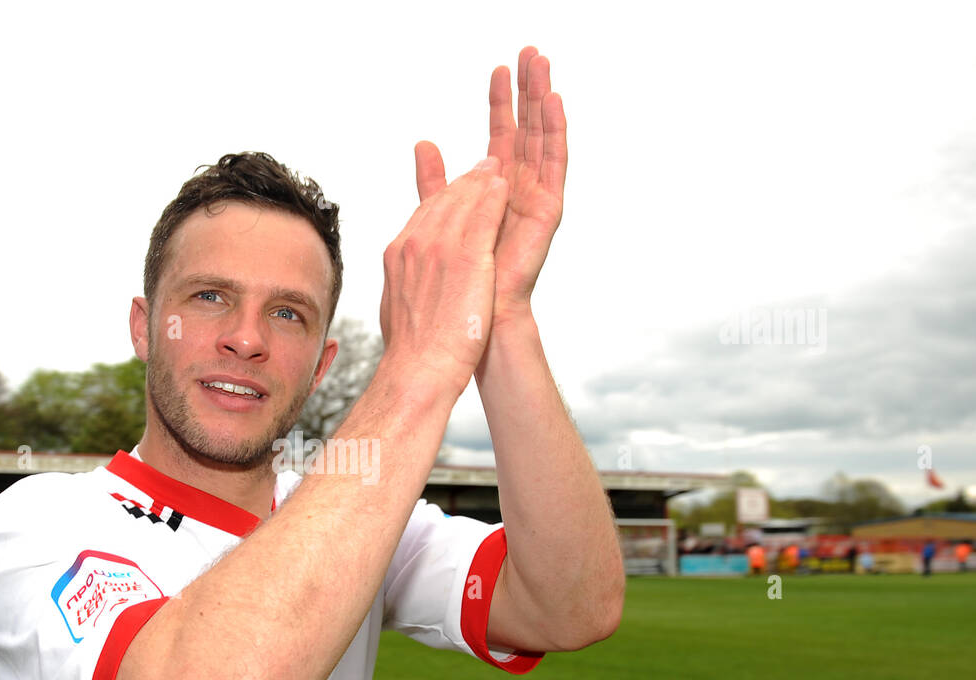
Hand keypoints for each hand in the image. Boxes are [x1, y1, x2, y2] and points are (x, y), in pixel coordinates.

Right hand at [378, 157, 508, 394]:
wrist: (418, 369)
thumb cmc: (413, 350)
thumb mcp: (398, 306)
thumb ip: (405, 285)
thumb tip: (407, 287)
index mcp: (399, 255)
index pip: (423, 214)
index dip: (444, 197)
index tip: (459, 189)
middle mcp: (415, 244)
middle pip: (441, 201)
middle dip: (463, 182)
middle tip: (483, 168)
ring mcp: (440, 248)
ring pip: (462, 201)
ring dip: (479, 182)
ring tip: (494, 170)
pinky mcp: (466, 256)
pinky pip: (482, 216)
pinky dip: (492, 197)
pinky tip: (503, 187)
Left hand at [415, 47, 567, 318]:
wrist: (463, 328)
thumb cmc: (449, 289)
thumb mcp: (436, 219)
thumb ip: (435, 181)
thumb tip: (424, 143)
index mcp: (489, 194)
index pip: (499, 136)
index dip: (500, 104)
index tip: (500, 68)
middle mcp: (515, 196)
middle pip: (524, 132)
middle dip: (526, 93)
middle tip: (529, 51)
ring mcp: (533, 203)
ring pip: (540, 140)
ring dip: (543, 101)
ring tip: (543, 64)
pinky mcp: (545, 215)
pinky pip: (553, 166)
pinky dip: (555, 132)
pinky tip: (554, 102)